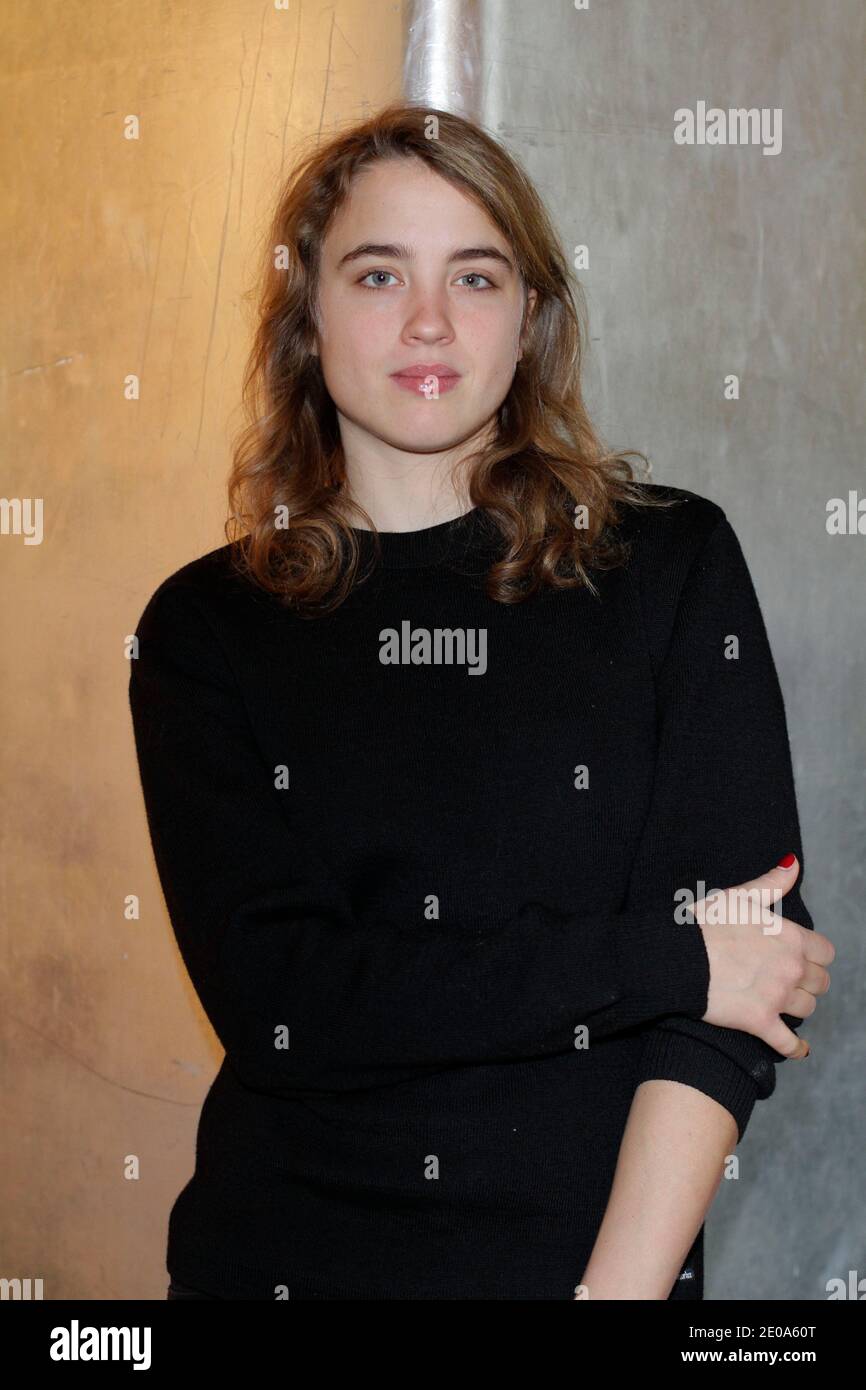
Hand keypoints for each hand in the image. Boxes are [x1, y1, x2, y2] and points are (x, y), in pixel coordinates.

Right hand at [693, 856, 834, 1056]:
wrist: (674, 958)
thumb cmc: (702, 923)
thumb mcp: (738, 896)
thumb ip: (772, 883)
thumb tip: (794, 865)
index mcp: (789, 936)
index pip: (825, 952)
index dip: (814, 955)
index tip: (802, 957)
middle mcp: (790, 967)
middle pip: (820, 983)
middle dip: (808, 981)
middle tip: (791, 980)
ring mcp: (777, 997)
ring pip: (807, 1009)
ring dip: (798, 1007)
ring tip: (785, 1003)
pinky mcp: (759, 1023)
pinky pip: (790, 1044)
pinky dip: (796, 1048)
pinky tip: (798, 1048)